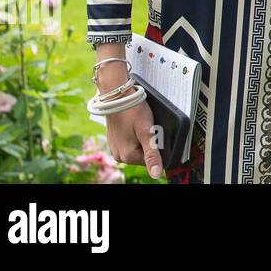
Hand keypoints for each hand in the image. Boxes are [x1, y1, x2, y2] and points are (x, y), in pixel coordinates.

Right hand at [94, 54, 163, 178]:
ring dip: (143, 137)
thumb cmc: (132, 110)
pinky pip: (130, 141)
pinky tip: (134, 123)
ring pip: (138, 147)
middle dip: (149, 141)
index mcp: (127, 157)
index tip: (153, 131)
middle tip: (147, 126)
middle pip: (144, 154)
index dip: (156, 145)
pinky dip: (135, 134)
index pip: (151, 159)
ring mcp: (115, 148)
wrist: (117, 95)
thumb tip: (156, 175)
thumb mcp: (147, 132)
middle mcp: (119, 156)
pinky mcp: (114, 140)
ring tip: (139, 123)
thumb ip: (152, 154)